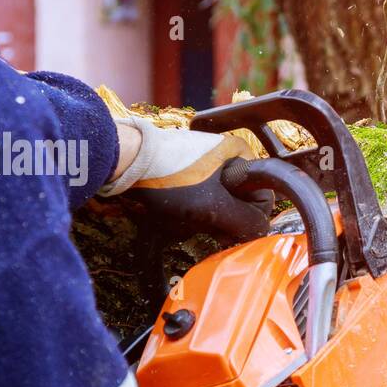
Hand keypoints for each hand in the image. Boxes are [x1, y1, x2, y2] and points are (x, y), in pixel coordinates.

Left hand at [104, 117, 272, 240]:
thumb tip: (262, 232)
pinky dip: (187, 210)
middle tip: (201, 222)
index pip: (262, 198)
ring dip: (202, 217)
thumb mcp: (214, 207)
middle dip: (221, 219)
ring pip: (216, 203)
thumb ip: (246, 223)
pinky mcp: (183, 168)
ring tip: (181, 215)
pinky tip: (171, 210)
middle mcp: (226, 154)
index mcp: (241, 154)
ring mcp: (203, 161)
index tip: (227, 227)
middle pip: (238, 202)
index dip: (248, 218)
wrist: (124, 161)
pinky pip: (197, 198)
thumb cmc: (170, 180)